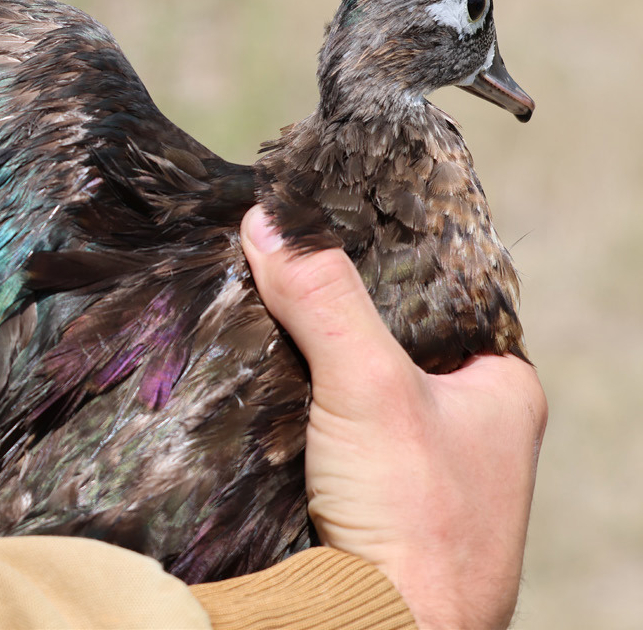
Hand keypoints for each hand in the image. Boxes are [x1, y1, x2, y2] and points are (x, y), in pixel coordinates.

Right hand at [240, 206, 546, 629]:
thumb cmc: (415, 521)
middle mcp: (459, 423)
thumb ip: (325, 300)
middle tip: (268, 261)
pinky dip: (284, 407)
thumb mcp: (371, 387)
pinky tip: (247, 380)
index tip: (314, 222)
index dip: (374, 256)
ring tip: (245, 306)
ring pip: (341, 383)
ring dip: (297, 360)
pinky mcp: (359, 496)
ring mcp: (408, 463)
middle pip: (379, 337)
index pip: (433, 294)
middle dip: (324, 308)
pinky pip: (315, 426)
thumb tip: (268, 221)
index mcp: (498, 389)